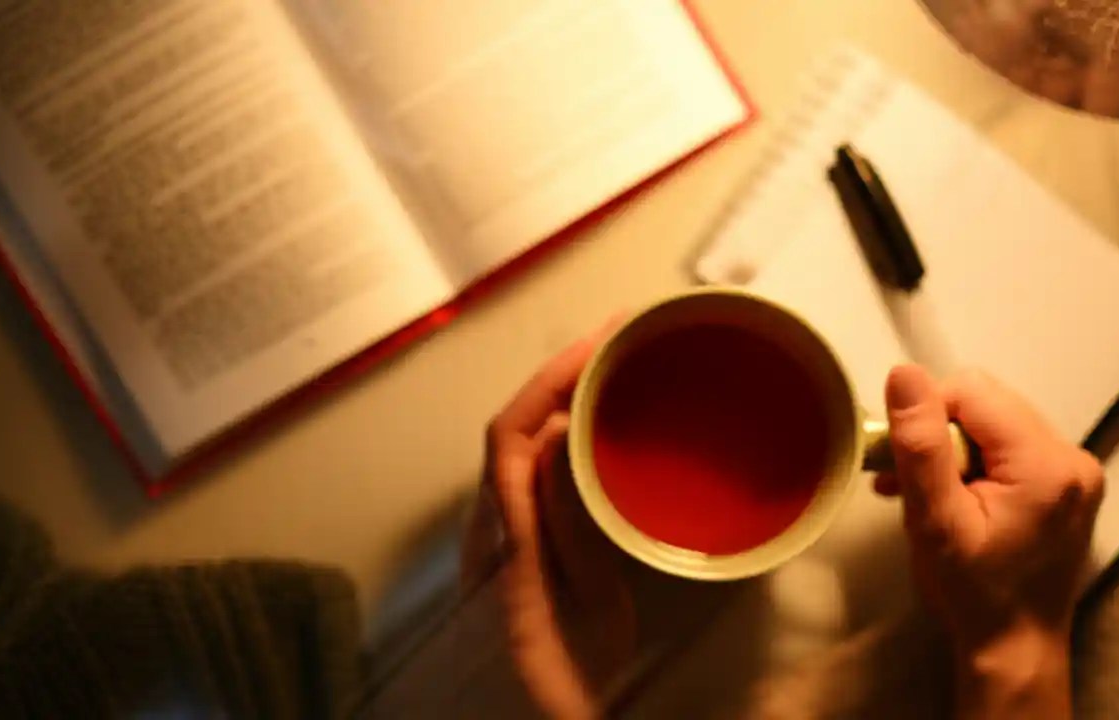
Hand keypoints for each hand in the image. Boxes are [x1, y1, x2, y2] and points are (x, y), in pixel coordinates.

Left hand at [462, 324, 632, 718]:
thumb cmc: (552, 687)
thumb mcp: (583, 616)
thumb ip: (567, 534)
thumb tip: (559, 449)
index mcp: (506, 541)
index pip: (511, 431)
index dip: (552, 377)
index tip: (600, 342)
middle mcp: (492, 530)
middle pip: (519, 427)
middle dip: (569, 375)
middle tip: (627, 343)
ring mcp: (500, 539)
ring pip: (529, 449)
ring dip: (570, 402)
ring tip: (624, 373)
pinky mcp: (516, 551)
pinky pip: (538, 476)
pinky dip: (571, 440)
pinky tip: (607, 439)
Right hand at [875, 365, 1103, 719]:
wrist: (1014, 648)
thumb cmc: (973, 595)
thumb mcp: (935, 521)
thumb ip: (920, 445)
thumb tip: (905, 375)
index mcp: (1047, 465)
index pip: (973, 391)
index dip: (928, 417)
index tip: (904, 464)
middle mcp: (1073, 458)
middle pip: (987, 402)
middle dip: (940, 434)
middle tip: (913, 483)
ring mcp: (1074, 471)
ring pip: (994, 421)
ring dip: (953, 449)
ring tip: (930, 495)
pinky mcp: (1066, 483)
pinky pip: (1010, 445)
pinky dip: (975, 462)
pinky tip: (954, 495)